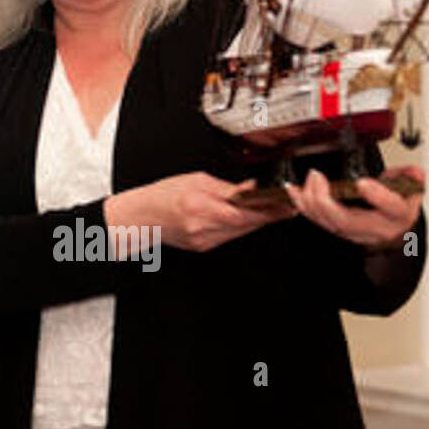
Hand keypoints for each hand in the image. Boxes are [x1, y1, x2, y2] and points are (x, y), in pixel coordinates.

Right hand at [107, 173, 295, 253]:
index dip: (269, 209)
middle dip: (268, 215)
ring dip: (256, 222)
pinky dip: (240, 227)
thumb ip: (226, 187)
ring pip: (241, 232)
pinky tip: (244, 219)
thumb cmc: (162, 195)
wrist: (140, 218)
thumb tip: (251, 188)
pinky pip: (230, 237)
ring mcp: (204, 240)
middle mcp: (202, 226)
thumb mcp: (194, 181)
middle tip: (287, 207)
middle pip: (247, 224)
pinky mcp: (204, 247)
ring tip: (271, 211)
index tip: (286, 204)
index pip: (244, 211)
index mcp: (199, 205)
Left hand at [283, 165, 423, 250]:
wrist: (391, 231)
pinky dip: (301, 204)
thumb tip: (414, 173)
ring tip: (306, 180)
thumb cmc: (397, 207)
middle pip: (346, 220)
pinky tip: (293, 190)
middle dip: (326, 199)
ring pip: (326, 222)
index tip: (363, 183)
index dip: (377, 196)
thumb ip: (410, 177)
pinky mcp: (335, 228)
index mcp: (396, 215)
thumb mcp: (411, 189)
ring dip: (309, 201)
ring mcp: (351, 231)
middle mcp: (372, 227)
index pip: (390, 208)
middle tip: (317, 176)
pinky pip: (315, 219)